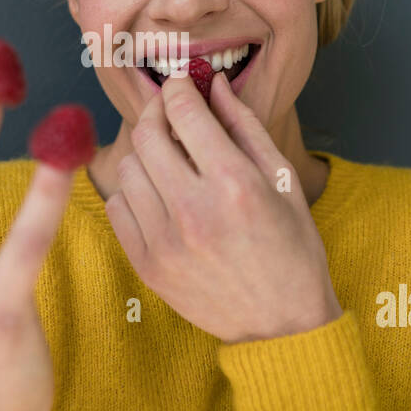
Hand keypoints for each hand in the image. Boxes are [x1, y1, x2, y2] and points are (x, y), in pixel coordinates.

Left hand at [104, 67, 341, 344]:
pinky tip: (159, 195)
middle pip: (147, 136)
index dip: (179, 88)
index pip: (184, 113)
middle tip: (169, 111)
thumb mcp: (283, 183)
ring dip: (145, 153)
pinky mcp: (147, 266)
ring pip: (127, 169)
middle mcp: (194, 211)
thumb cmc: (292, 250)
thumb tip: (214, 85)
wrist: (281, 326)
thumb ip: (245, 127)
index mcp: (234, 185)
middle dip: (156, 112)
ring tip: (169, 158)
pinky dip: (133, 192)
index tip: (182, 84)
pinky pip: (117, 208)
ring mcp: (165, 242)